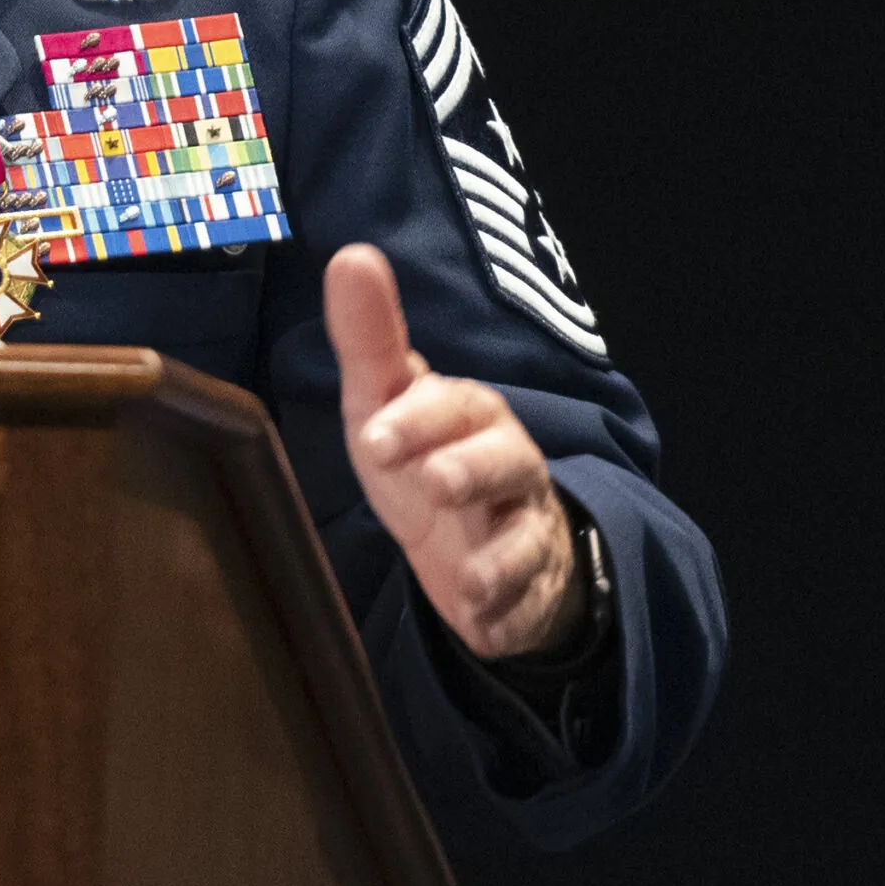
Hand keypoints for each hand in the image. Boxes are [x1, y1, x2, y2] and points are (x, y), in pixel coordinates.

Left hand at [324, 243, 584, 660]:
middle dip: (474, 471)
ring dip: (502, 561)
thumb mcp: (384, 401)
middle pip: (509, 461)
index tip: (374, 437)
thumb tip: (352, 255)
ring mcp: (524, 529)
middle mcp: (507, 465)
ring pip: (530, 539)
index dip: (419, 420)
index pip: (455, 405)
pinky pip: (532, 605)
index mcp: (470, 414)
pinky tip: (485, 630)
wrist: (471, 537)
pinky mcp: (530, 588)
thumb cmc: (421, 454)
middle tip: (435, 485)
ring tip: (471, 582)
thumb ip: (368, 338)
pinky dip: (511, 620)